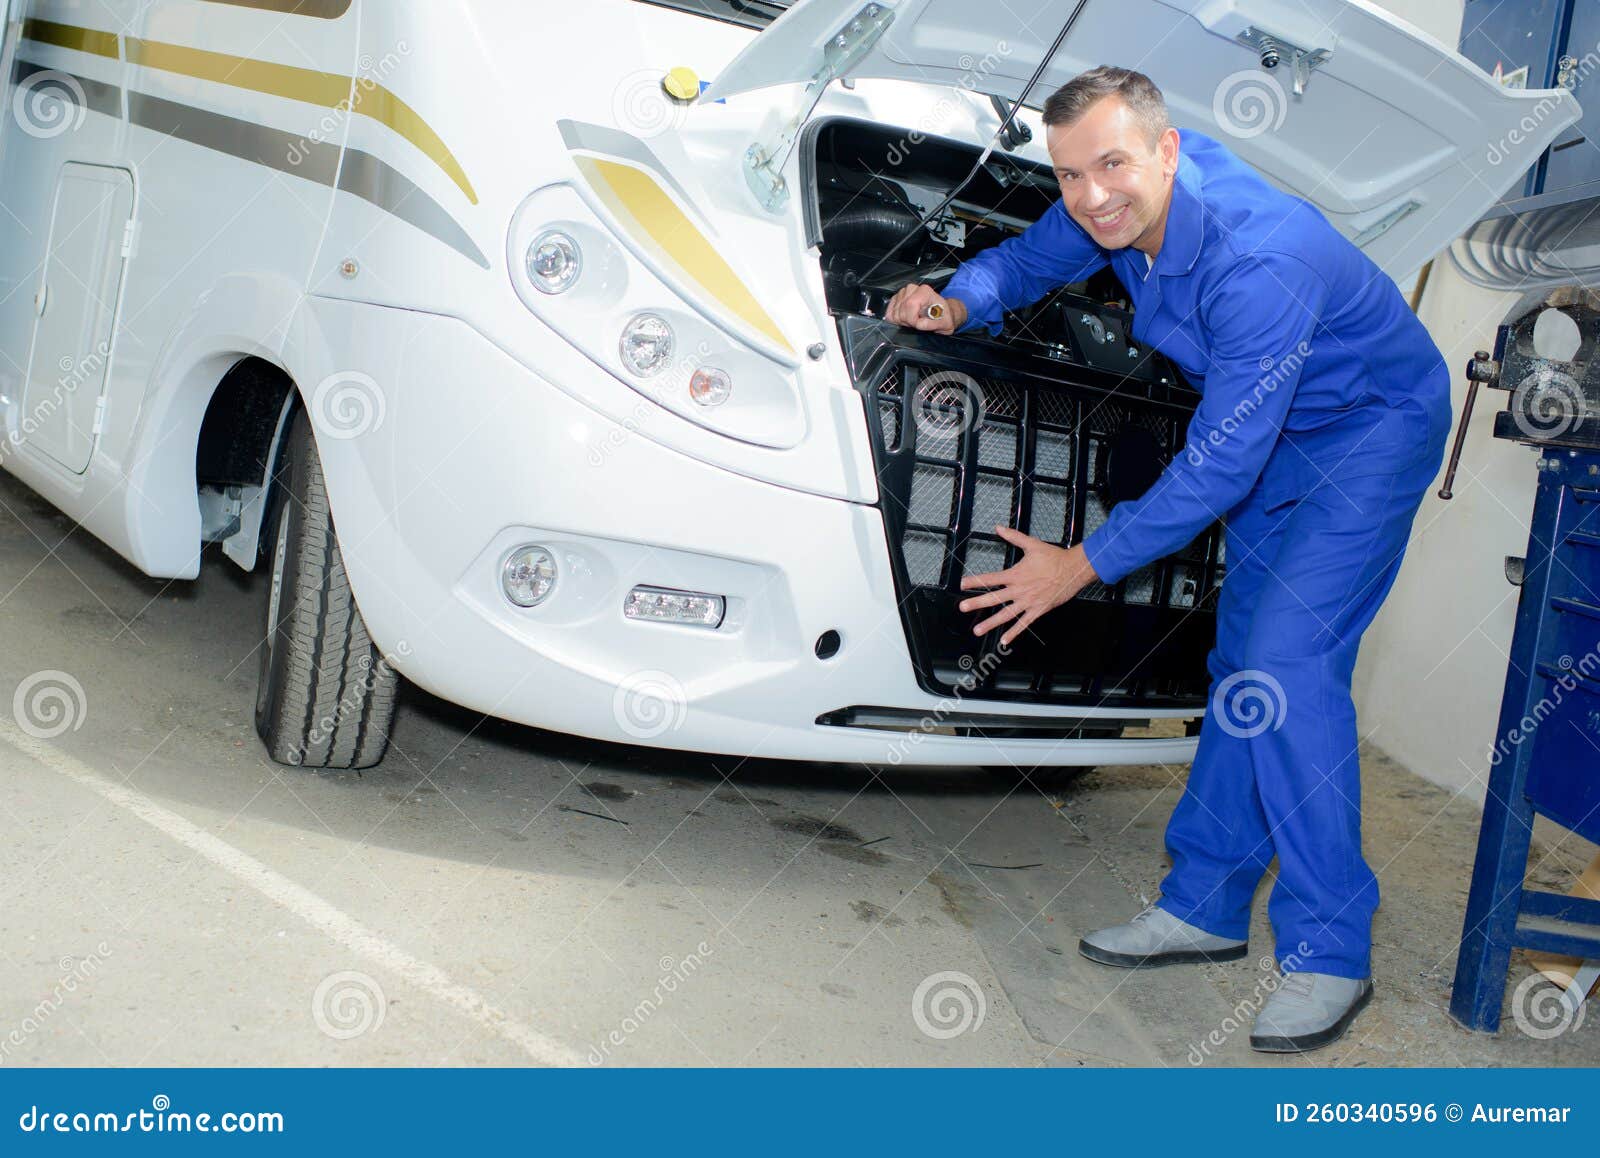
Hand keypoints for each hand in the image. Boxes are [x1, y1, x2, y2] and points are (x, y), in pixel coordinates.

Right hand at [884, 283, 965, 333]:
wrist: (942, 314)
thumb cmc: (943, 317)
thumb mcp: (943, 324)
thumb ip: (931, 324)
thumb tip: (918, 324)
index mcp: (924, 292)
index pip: (909, 305)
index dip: (912, 320)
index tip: (919, 324)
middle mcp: (912, 289)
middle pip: (900, 311)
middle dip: (907, 322)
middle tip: (917, 323)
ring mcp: (903, 292)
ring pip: (893, 313)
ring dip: (902, 321)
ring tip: (913, 320)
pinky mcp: (897, 298)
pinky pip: (889, 312)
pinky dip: (896, 319)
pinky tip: (907, 318)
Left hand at [958, 526, 1098, 646]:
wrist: (1073, 570)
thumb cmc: (1054, 558)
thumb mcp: (1032, 544)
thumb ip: (1013, 537)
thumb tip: (999, 528)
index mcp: (1016, 574)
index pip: (990, 578)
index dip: (975, 581)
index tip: (962, 585)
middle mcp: (1020, 590)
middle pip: (994, 598)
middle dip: (977, 603)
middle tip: (963, 607)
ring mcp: (1028, 602)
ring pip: (1005, 615)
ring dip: (990, 623)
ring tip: (977, 630)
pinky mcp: (1038, 610)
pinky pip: (1024, 624)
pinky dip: (1013, 633)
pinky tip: (1004, 640)